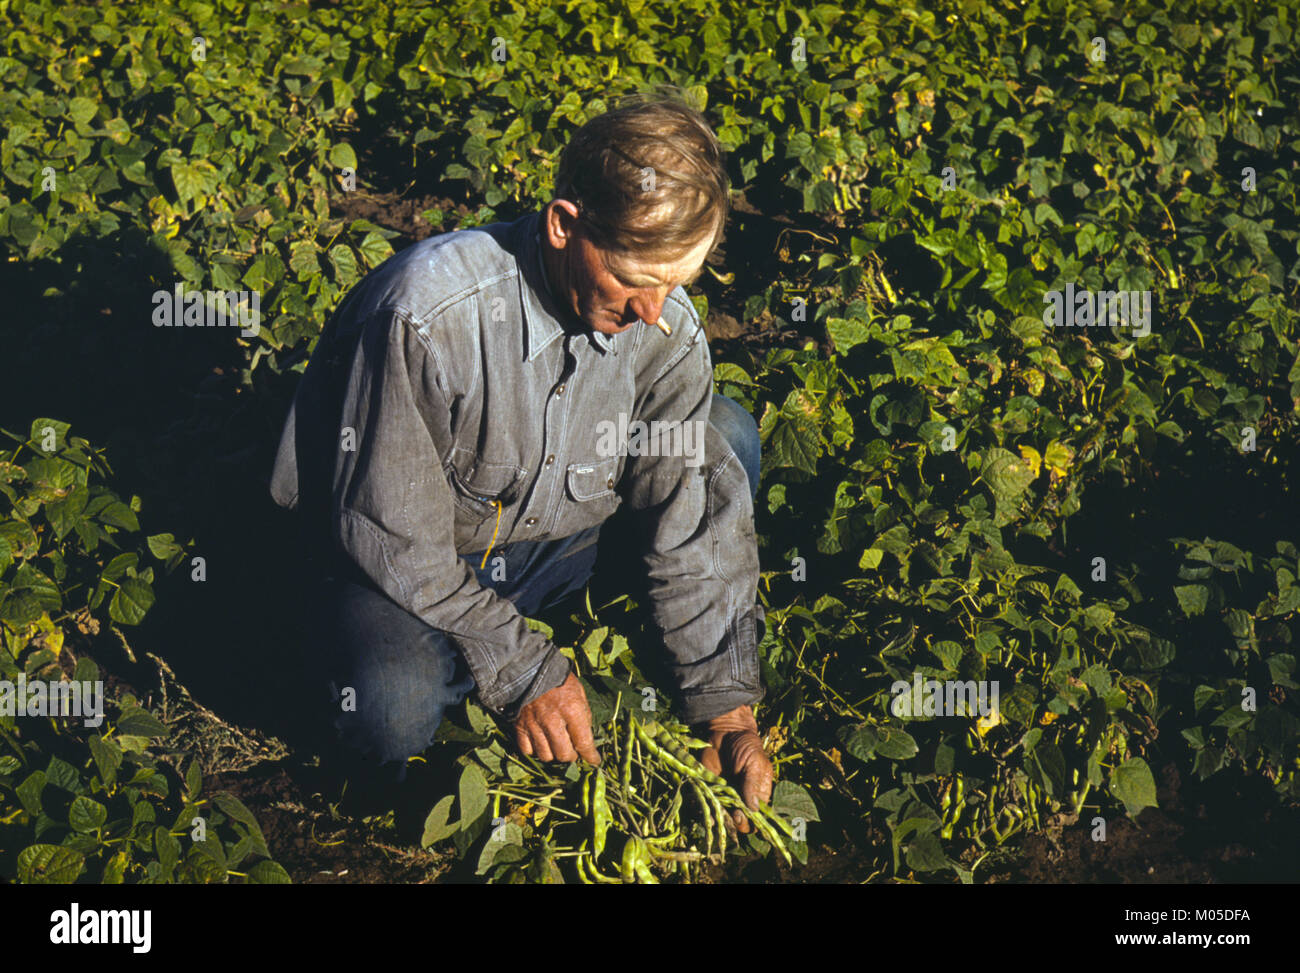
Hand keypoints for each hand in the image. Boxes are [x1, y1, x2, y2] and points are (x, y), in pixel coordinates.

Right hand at [514, 672, 600, 764]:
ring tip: (557, 747)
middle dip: (572, 756)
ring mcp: (534, 725)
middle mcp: (552, 721)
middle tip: (573, 751)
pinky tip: (541, 743)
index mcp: (571, 710)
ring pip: (546, 756)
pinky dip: (535, 750)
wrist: (530, 669)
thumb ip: (583, 716)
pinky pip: (527, 750)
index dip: (591, 756)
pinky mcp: (519, 727)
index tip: (594, 761)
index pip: (583, 742)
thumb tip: (587, 738)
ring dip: (553, 755)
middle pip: (564, 755)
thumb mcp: (579, 693)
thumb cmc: (559, 680)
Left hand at [693, 704, 772, 833]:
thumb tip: (754, 809)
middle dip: (736, 822)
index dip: (752, 821)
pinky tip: (705, 809)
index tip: (744, 815)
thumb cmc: (746, 746)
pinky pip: (707, 806)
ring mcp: (725, 796)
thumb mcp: (754, 762)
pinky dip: (705, 810)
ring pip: (723, 817)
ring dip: (720, 818)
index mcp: (758, 794)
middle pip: (740, 822)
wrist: (725, 732)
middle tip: (734, 814)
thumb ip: (753, 784)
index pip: (758, 818)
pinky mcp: (709, 790)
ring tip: (719, 812)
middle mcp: (742, 799)